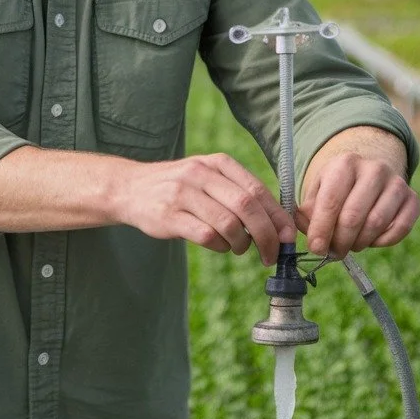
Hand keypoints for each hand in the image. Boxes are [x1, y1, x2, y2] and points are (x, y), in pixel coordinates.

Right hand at [117, 153, 296, 264]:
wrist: (130, 188)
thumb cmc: (179, 188)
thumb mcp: (208, 177)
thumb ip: (239, 193)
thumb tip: (279, 224)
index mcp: (217, 163)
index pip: (256, 189)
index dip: (277, 216)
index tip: (289, 236)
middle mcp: (201, 174)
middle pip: (246, 206)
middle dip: (266, 235)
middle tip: (272, 254)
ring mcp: (183, 194)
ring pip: (228, 224)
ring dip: (242, 243)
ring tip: (239, 248)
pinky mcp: (169, 216)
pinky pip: (206, 236)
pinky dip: (219, 246)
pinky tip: (217, 245)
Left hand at [296, 149, 419, 257]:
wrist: (368, 174)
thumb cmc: (337, 188)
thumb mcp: (317, 192)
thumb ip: (307, 213)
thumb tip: (311, 237)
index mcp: (345, 163)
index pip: (331, 201)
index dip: (322, 229)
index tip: (316, 248)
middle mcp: (374, 169)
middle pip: (353, 216)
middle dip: (340, 241)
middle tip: (334, 252)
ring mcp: (396, 182)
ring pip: (376, 224)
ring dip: (360, 242)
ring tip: (350, 243)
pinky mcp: (413, 198)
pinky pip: (400, 229)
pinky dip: (383, 242)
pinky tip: (371, 239)